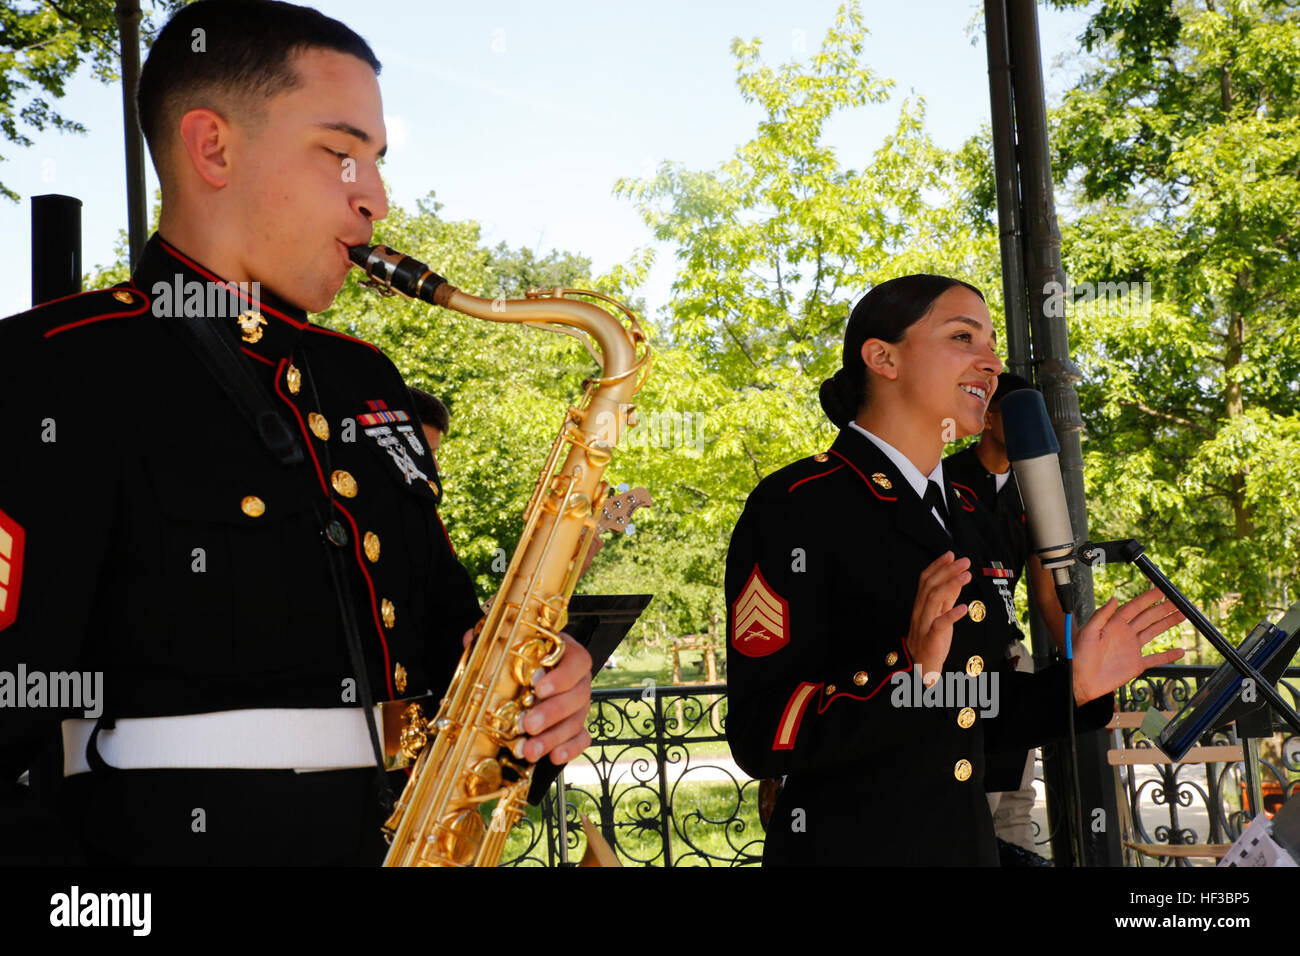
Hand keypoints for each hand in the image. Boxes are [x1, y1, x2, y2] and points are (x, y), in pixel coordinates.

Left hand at [460, 628, 592, 764]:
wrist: (530, 676)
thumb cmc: (522, 659)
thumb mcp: (509, 648)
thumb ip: (493, 643)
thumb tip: (470, 638)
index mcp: (567, 654)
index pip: (577, 661)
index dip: (561, 676)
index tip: (538, 687)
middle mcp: (578, 680)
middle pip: (577, 696)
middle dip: (552, 713)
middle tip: (528, 725)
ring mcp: (579, 705)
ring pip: (576, 721)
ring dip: (553, 738)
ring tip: (529, 751)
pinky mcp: (577, 726)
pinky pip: (581, 739)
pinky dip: (570, 749)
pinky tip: (553, 757)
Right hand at [905, 552, 970, 682]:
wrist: (921, 667)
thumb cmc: (931, 640)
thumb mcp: (939, 615)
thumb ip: (946, 598)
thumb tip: (957, 579)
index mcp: (921, 605)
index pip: (926, 580)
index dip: (937, 565)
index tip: (951, 554)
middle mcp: (920, 612)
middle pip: (930, 585)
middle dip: (947, 570)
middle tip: (964, 561)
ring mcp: (924, 625)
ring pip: (933, 599)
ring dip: (951, 585)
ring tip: (967, 576)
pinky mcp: (931, 639)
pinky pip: (939, 625)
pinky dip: (951, 615)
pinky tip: (963, 608)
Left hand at [1071, 588, 1185, 704]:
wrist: (1080, 681)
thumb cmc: (1078, 656)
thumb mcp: (1087, 632)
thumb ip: (1101, 615)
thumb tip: (1114, 598)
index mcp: (1113, 625)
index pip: (1134, 608)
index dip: (1147, 599)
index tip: (1160, 590)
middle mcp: (1125, 634)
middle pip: (1147, 618)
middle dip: (1162, 609)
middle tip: (1178, 601)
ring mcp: (1132, 649)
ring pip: (1153, 633)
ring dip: (1167, 624)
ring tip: (1182, 615)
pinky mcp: (1136, 665)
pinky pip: (1155, 659)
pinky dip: (1168, 656)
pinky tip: (1180, 651)